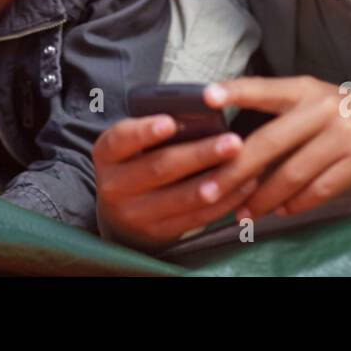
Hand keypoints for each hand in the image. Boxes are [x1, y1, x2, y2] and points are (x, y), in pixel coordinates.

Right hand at [93, 112, 254, 249]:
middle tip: (232, 141)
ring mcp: (134, 214)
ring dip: (217, 179)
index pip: (121, 139)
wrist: (121, 213)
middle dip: (200, 154)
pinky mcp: (157, 233)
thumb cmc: (134, 162)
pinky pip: (195, 218)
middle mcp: (114, 186)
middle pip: (160, 168)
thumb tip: (199, 117)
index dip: (145, 132)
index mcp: (107, 154)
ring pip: (182, 197)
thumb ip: (155, 129)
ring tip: (242, 163)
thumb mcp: (131, 144)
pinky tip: (243, 185)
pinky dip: (223, 202)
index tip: (171, 122)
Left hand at [203, 77, 350, 222]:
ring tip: (243, 212)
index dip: (236, 91)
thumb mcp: (312, 100)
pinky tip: (280, 211)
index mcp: (306, 89)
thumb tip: (229, 144)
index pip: (265, 89)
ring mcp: (345, 134)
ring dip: (263, 198)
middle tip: (210, 191)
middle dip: (235, 171)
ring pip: (292, 173)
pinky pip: (318, 189)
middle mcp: (325, 107)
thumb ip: (277, 112)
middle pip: (270, 142)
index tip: (207, 97)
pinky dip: (295, 204)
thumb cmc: (342, 115)